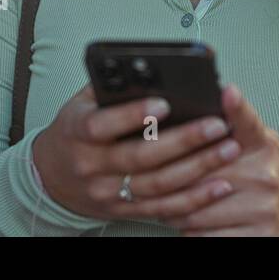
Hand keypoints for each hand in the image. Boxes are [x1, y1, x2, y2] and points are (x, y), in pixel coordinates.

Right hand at [32, 83, 244, 221]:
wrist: (51, 177)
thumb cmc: (74, 132)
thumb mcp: (81, 103)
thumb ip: (111, 88)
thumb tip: (146, 70)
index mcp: (78, 132)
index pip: (103, 125)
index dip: (132, 115)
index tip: (164, 103)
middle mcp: (92, 165)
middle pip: (140, 156)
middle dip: (183, 141)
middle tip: (216, 125)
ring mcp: (108, 192)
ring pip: (158, 184)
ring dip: (197, 168)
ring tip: (227, 149)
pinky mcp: (124, 210)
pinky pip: (164, 208)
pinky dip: (194, 199)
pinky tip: (219, 185)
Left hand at [164, 84, 278, 235]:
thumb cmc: (262, 170)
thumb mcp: (253, 140)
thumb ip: (233, 122)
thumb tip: (217, 92)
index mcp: (262, 145)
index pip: (247, 121)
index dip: (236, 106)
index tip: (228, 91)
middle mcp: (266, 174)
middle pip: (202, 174)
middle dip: (172, 180)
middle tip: (153, 178)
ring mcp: (264, 208)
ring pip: (199, 211)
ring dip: (175, 210)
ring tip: (164, 204)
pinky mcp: (261, 235)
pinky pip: (208, 237)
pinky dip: (190, 232)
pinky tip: (186, 223)